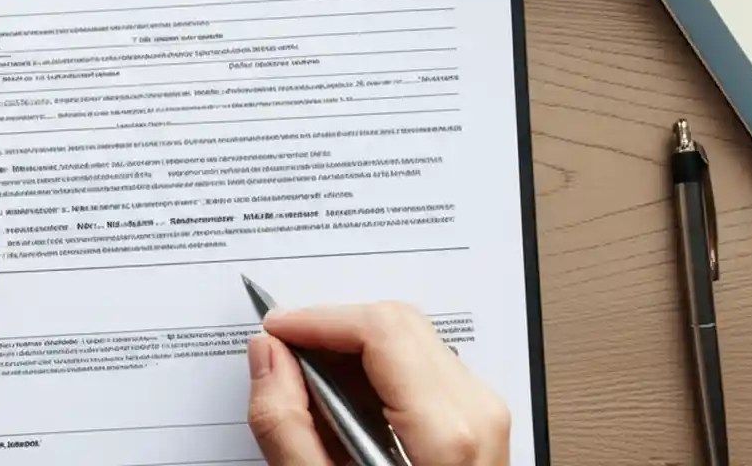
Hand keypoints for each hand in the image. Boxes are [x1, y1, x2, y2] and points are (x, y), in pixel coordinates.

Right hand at [247, 303, 510, 465]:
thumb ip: (287, 426)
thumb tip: (267, 359)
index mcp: (446, 432)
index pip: (380, 327)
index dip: (317, 319)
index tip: (274, 332)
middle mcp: (477, 413)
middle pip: (398, 323)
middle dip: (332, 329)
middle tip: (282, 356)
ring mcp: (483, 417)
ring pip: (411, 340)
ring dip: (353, 349)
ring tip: (309, 388)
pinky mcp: (477, 425)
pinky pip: (423, 367)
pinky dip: (376, 371)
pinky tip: (345, 406)